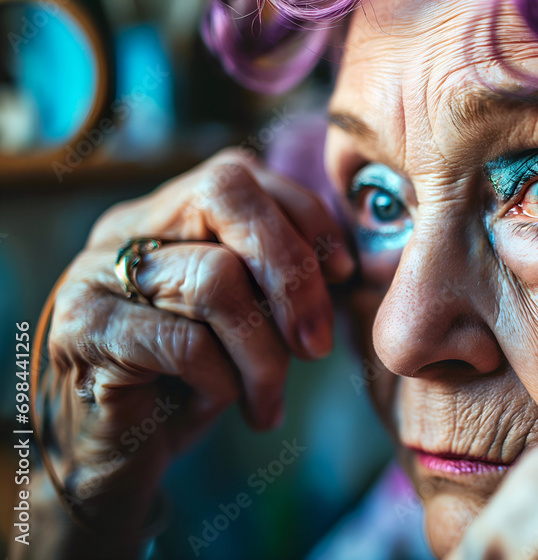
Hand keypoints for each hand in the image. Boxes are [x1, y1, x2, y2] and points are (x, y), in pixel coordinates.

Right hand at [31, 149, 353, 555]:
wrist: (117, 460)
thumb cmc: (193, 384)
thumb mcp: (250, 321)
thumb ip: (281, 278)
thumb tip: (343, 262)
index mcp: (168, 215)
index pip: (242, 173)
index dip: (308, 218)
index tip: (344, 275)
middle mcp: (126, 228)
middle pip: (224, 194)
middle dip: (292, 269)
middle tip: (318, 345)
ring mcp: (95, 273)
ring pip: (215, 278)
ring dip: (263, 353)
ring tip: (267, 401)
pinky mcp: (84, 331)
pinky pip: (185, 343)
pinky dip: (222, 381)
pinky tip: (218, 404)